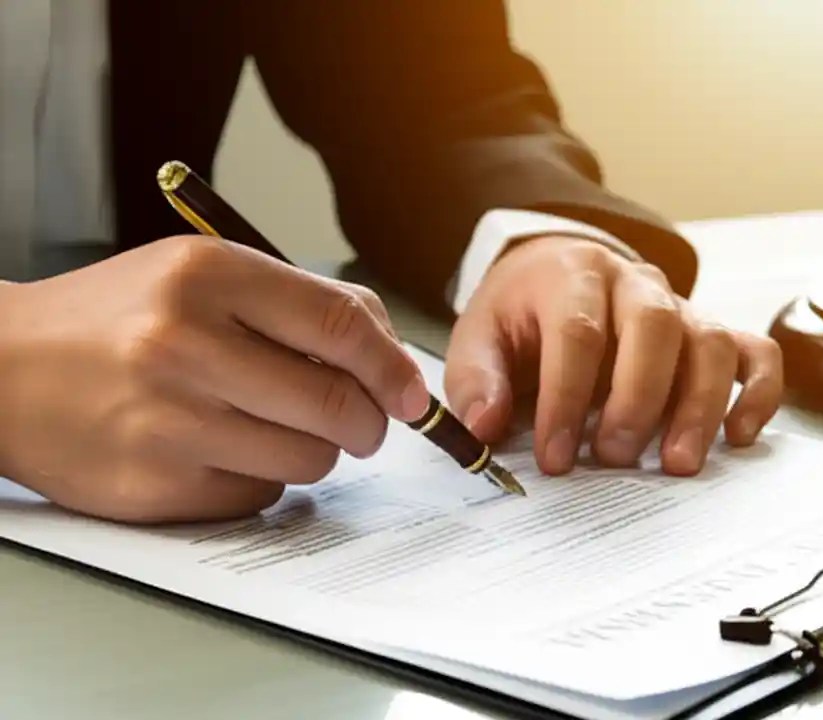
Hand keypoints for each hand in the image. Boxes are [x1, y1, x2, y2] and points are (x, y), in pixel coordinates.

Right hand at [0, 236, 428, 523]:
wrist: (1, 370)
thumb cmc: (116, 320)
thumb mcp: (201, 275)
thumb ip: (300, 304)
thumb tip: (392, 359)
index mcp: (207, 276)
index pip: (342, 326)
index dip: (394, 367)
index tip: (412, 393)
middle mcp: (186, 344)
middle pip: (338, 404)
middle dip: (368, 421)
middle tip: (362, 422)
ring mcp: (168, 420)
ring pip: (310, 458)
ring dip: (313, 450)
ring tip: (269, 425)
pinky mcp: (155, 485)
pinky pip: (260, 493)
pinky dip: (259, 476)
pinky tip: (218, 449)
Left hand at [444, 235, 782, 475]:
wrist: (555, 272)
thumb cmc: (522, 316)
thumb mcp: (480, 339)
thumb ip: (478, 381)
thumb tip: (487, 426)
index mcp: (573, 276)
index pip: (578, 333)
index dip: (566, 399)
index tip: (555, 458)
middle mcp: (635, 283)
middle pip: (654, 328)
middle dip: (637, 400)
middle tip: (615, 458)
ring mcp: (682, 306)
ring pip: (711, 342)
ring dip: (700, 406)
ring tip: (677, 463)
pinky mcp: (713, 332)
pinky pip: (756, 353)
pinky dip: (759, 394)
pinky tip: (739, 436)